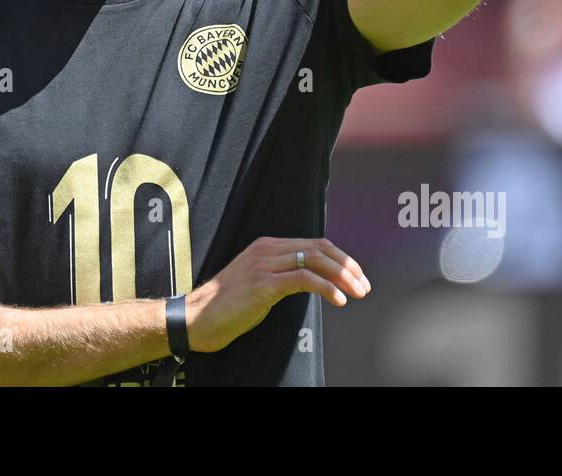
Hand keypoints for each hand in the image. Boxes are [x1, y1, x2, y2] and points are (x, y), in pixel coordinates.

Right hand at [185, 236, 370, 353]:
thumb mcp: (259, 283)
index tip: (357, 277)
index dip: (341, 259)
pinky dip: (326, 288)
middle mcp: (267, 250)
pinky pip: (303, 280)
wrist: (197, 318)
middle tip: (364, 287)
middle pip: (320, 249)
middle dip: (348, 267)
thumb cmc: (227, 306)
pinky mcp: (263, 284)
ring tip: (356, 294)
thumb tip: (312, 281)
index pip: (315, 243)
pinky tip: (338, 301)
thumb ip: (282, 275)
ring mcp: (264, 265)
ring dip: (343, 278)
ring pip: (316, 261)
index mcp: (268, 246)